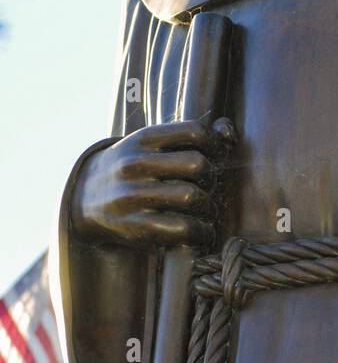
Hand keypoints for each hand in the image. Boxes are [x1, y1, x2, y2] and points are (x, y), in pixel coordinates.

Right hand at [70, 118, 234, 248]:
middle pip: (198, 165)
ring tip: (207, 210)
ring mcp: (132, 195)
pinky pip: (182, 228)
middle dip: (213, 178)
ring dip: (209, 207)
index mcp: (142, 139)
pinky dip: (201, 232)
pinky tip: (200, 232)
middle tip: (210, 187)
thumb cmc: (132, 169)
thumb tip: (227, 130)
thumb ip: (187, 137)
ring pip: (192, 196)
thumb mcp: (149, 146)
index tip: (214, 156)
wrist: (84, 199)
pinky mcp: (133, 225)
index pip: (194, 131)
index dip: (214, 145)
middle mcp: (135, 164)